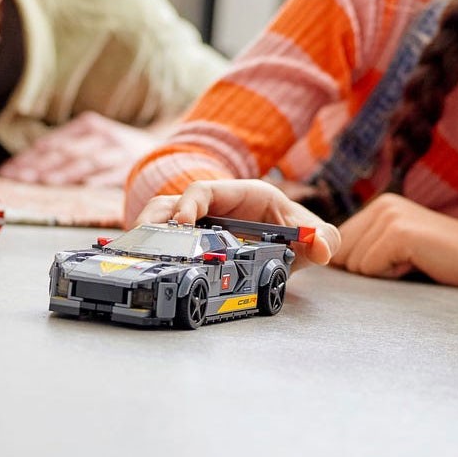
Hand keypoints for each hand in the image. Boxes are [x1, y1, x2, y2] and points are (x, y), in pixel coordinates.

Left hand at [0, 112, 161, 186]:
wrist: (159, 143)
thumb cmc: (117, 145)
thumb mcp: (92, 137)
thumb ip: (66, 147)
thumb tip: (29, 163)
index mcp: (87, 125)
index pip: (52, 142)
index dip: (28, 157)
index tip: (8, 171)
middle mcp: (100, 134)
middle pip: (65, 151)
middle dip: (39, 166)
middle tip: (18, 178)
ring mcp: (116, 149)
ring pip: (85, 161)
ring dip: (65, 172)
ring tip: (45, 181)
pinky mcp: (130, 164)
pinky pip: (112, 173)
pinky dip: (99, 179)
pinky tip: (85, 184)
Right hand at [134, 178, 340, 267]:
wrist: (287, 243)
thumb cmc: (293, 231)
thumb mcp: (309, 233)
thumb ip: (322, 238)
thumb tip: (324, 249)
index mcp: (239, 195)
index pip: (203, 190)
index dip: (189, 203)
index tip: (182, 223)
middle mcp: (212, 206)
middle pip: (169, 203)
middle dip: (153, 220)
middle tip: (142, 243)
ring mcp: (196, 224)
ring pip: (159, 220)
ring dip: (145, 234)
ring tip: (134, 254)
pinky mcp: (189, 243)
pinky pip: (162, 241)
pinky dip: (149, 250)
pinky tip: (142, 266)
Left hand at [335, 192, 457, 286]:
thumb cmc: (440, 257)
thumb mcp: (397, 245)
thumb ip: (366, 246)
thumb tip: (328, 261)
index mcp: (379, 205)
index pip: (341, 242)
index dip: (361, 261)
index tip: (395, 259)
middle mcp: (381, 205)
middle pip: (344, 253)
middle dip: (371, 267)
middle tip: (407, 260)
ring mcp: (389, 216)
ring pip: (356, 264)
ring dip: (383, 272)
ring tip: (413, 260)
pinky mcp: (397, 233)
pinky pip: (370, 269)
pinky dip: (391, 275)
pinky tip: (416, 262)